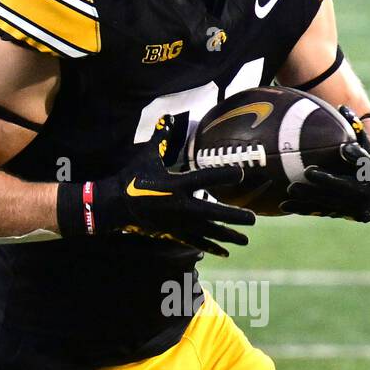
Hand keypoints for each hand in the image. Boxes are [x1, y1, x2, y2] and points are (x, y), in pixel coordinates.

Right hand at [57, 116, 255, 256]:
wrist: (115, 205)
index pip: (205, 178)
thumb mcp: (147, 156)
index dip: (224, 176)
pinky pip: (196, 241)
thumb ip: (161, 137)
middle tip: (253, 219)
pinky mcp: (173, 232)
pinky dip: (211, 247)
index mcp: (177, 184)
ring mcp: (178, 222)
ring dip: (227, 236)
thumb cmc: (133, 178)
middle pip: (213, 212)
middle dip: (234, 217)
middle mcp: (181, 205)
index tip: (241, 174)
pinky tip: (225, 252)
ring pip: (208, 231)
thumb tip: (167, 116)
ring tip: (245, 240)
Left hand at [280, 108, 369, 222]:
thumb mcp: (368, 146)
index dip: (356, 157)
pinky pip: (318, 211)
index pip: (365, 164)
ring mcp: (351, 207)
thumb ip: (357, 129)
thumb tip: (342, 107)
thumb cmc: (369, 163)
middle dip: (327, 180)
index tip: (345, 149)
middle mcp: (365, 193)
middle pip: (344, 186)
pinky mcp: (338, 214)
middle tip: (308, 172)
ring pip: (329, 202)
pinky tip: (284, 205)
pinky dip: (302, 208)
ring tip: (291, 189)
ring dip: (309, 196)